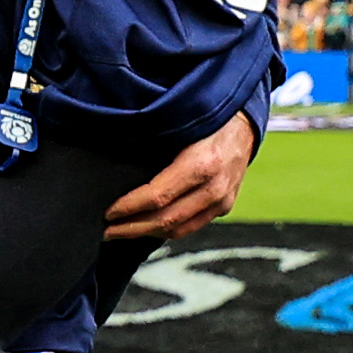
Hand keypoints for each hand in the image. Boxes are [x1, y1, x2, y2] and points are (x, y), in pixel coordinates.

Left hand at [105, 113, 253, 241]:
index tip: (108, 212)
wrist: (246, 122)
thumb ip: (154, 144)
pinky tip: (148, 227)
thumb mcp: (181, 124)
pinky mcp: (224, 207)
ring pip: (178, 229)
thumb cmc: (209, 118)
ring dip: (146, 234)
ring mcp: (222, 201)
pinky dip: (166, 230)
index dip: (129, 208)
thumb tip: (118, 164)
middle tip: (106, 230)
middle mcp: (215, 187)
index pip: (157, 196)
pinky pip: (191, 226)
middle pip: (166, 220)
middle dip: (131, 228)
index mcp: (202, 164)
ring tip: (121, 232)